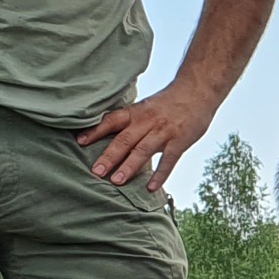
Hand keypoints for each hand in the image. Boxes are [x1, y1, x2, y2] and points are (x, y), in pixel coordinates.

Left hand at [76, 80, 213, 189]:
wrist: (198, 90)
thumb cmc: (169, 102)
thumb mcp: (146, 106)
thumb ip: (131, 121)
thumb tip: (109, 135)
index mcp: (136, 112)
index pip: (112, 121)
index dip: (96, 131)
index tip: (80, 142)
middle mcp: (147, 122)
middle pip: (124, 140)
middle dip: (109, 156)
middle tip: (96, 172)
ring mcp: (164, 132)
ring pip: (143, 150)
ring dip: (129, 167)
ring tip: (116, 181)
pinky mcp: (180, 141)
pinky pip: (168, 160)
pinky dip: (160, 174)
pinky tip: (152, 188)